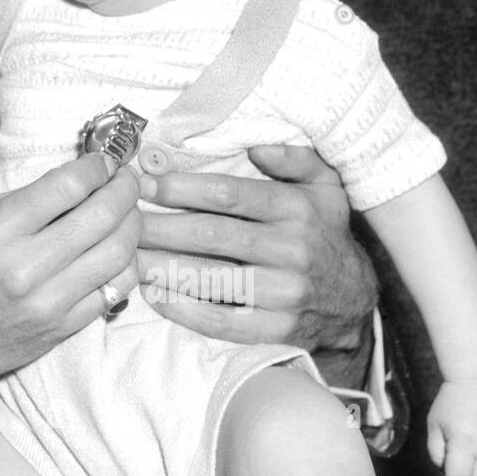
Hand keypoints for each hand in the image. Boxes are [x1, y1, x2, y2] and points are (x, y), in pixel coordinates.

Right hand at [0, 153, 140, 430]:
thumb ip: (21, 199)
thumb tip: (76, 179)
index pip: (67, 187)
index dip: (97, 167)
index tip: (106, 161)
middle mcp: (25, 267)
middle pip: (101, 216)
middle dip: (124, 188)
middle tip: (127, 179)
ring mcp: (49, 302)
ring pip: (117, 253)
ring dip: (133, 224)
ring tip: (128, 211)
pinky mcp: (64, 327)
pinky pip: (116, 290)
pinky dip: (127, 264)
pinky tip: (120, 250)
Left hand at [137, 144, 376, 353]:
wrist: (354, 301)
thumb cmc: (323, 233)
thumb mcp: (324, 187)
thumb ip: (294, 158)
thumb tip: (256, 146)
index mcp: (296, 209)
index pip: (228, 194)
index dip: (180, 188)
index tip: (143, 183)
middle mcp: (292, 250)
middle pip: (211, 235)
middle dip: (160, 226)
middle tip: (122, 220)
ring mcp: (285, 293)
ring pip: (211, 278)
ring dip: (162, 267)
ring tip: (127, 256)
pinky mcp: (277, 329)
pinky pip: (222, 321)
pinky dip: (183, 310)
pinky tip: (153, 294)